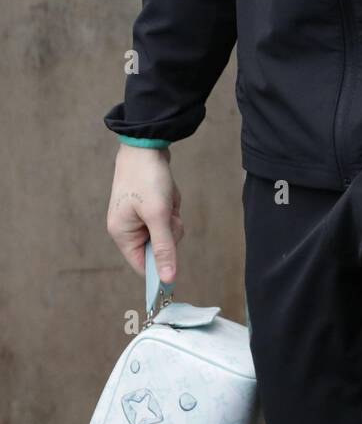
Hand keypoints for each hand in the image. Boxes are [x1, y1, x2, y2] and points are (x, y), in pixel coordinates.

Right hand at [106, 145, 183, 288]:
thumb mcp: (158, 215)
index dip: (161, 267)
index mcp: (122, 234)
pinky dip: (171, 205)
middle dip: (169, 231)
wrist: (145, 143)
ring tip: (167, 197)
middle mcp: (127, 228)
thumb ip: (164, 248)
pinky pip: (166, 215)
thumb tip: (168, 280)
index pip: (143, 266)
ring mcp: (137, 216)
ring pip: (165, 230)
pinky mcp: (147, 205)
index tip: (177, 264)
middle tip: (168, 213)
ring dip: (172, 216)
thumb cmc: (147, 178)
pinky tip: (168, 192)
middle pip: (157, 247)